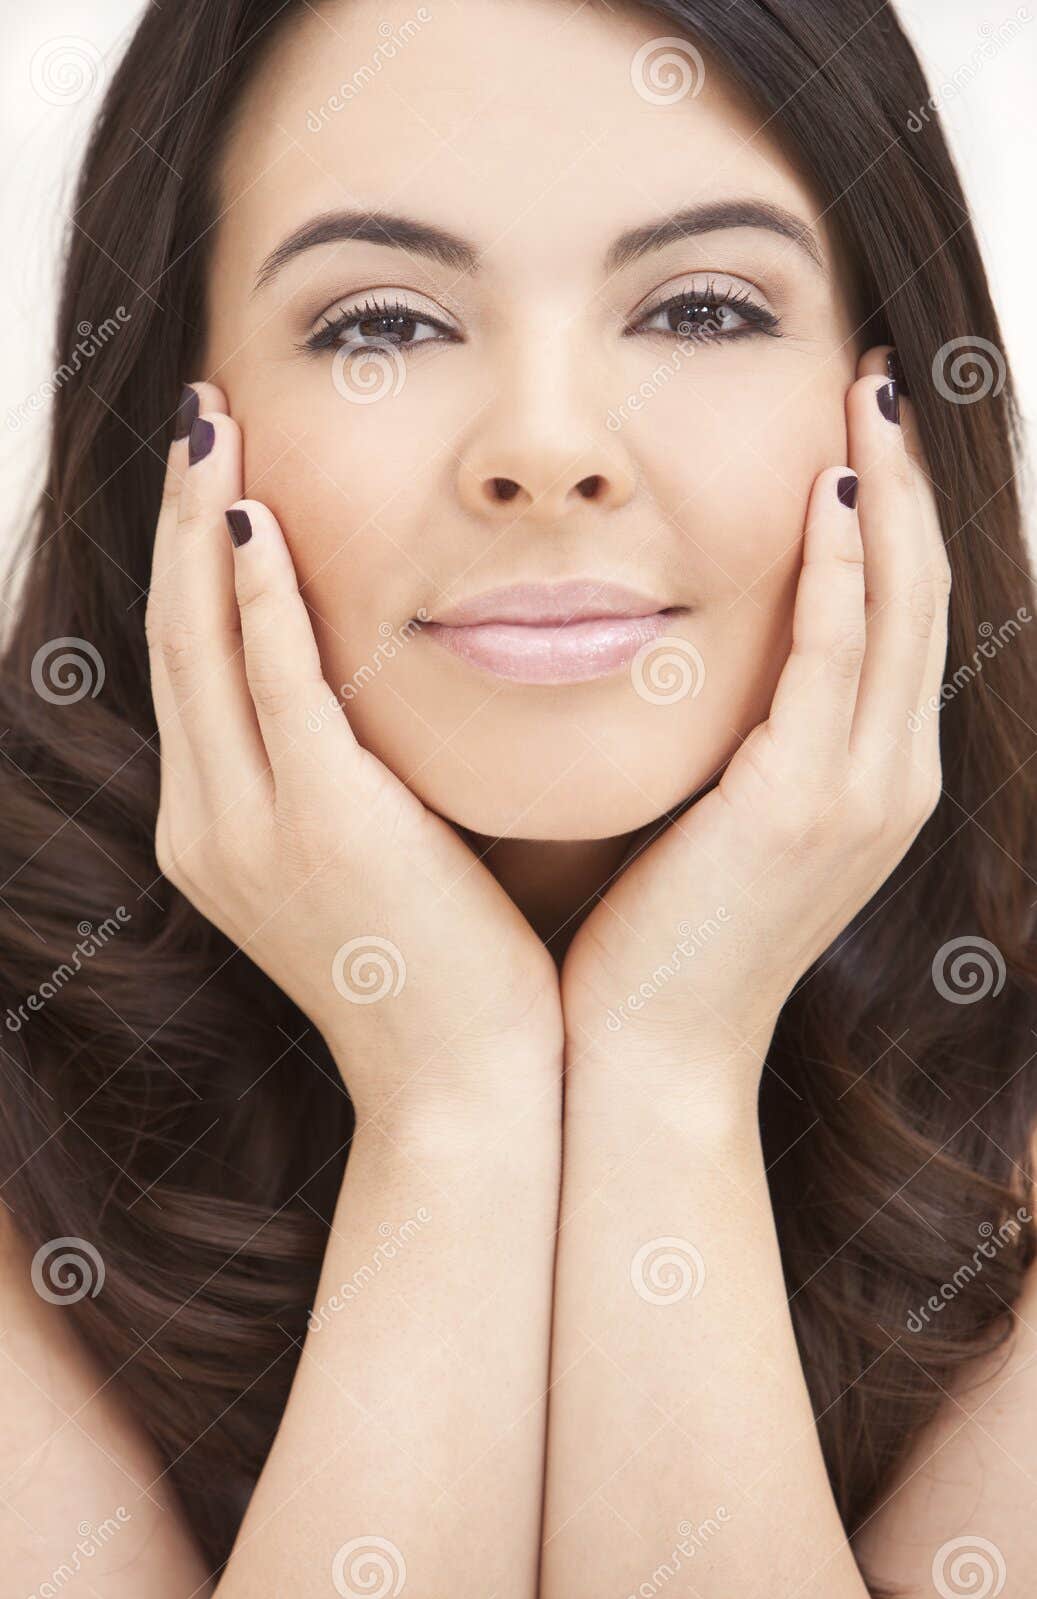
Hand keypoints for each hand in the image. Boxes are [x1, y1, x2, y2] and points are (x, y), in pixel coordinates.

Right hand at [146, 383, 562, 1121]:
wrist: (467, 1086)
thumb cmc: (445, 973)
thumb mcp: (376, 861)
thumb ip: (355, 773)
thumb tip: (384, 687)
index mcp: (218, 832)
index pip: (194, 668)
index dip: (190, 562)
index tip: (212, 472)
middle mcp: (207, 825)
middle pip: (175, 638)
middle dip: (179, 518)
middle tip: (197, 413)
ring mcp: (250, 830)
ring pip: (202, 644)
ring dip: (201, 526)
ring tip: (212, 426)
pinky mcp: (321, 825)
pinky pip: (275, 685)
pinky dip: (259, 599)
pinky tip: (255, 518)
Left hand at [560, 347, 950, 1085]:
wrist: (646, 1052)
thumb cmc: (657, 934)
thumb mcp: (715, 815)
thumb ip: (734, 730)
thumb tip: (696, 648)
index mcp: (871, 778)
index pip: (896, 616)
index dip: (894, 514)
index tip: (865, 425)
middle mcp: (891, 778)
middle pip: (918, 594)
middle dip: (907, 480)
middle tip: (884, 377)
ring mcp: (862, 795)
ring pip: (896, 610)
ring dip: (887, 497)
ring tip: (869, 399)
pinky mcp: (805, 806)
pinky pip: (834, 658)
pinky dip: (838, 571)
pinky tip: (825, 493)